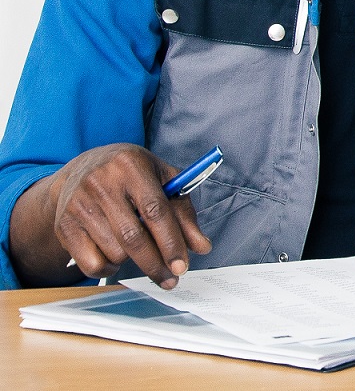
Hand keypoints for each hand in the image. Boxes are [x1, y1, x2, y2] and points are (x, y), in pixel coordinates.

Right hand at [12, 144, 211, 286]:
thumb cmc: (131, 175)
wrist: (81, 169)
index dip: (171, 242)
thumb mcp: (162, 180)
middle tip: (170, 279)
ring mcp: (78, 204)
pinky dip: (109, 267)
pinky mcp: (63, 225)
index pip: (155, 211)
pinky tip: (115, 255)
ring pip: (114, 252)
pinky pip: (91, 263)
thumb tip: (201, 246)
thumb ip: (183, 212)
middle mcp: (101, 183)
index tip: (182, 265)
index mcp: (132, 166)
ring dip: (132, 262)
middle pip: (133, 237)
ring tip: (139, 251)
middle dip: (155, 263)